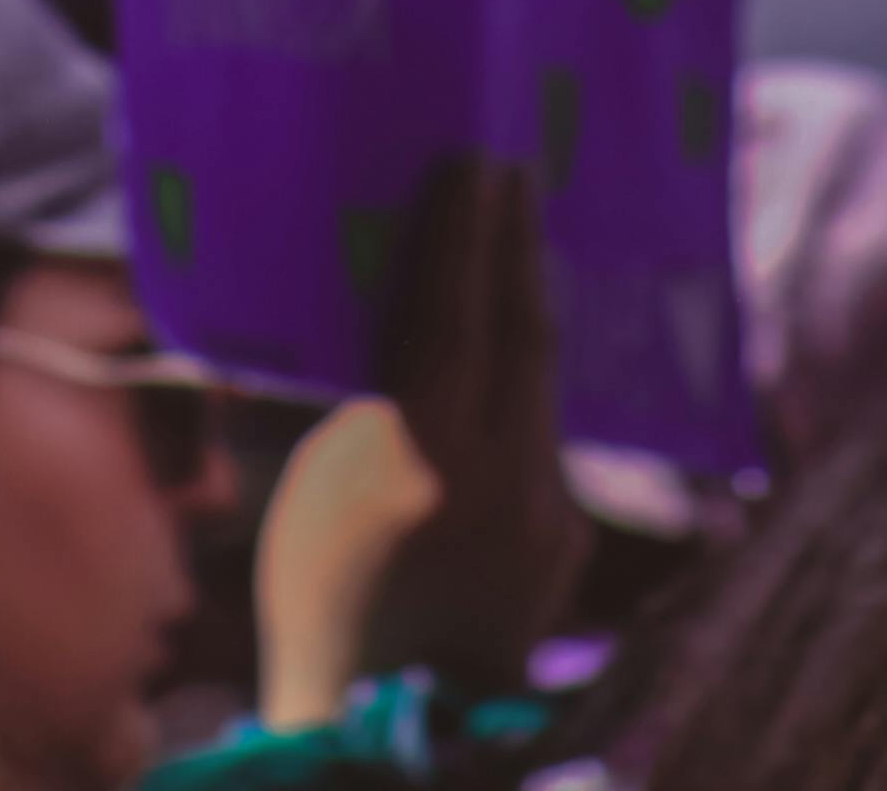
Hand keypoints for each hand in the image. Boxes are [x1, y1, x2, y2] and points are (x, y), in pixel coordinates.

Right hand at [252, 161, 584, 728]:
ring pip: (541, 381)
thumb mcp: (318, 481)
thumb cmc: (320, 593)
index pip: (460, 310)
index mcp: (430, 451)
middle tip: (512, 172)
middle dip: (515, 244)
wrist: (389, 725)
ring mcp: (548, 509)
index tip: (478, 163)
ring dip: (527, 308)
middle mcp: (506, 473)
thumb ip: (365, 399)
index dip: (468, 231)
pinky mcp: (568, 537)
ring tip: (514, 242)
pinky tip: (512, 356)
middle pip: (521, 330)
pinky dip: (527, 385)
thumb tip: (384, 311)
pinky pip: (546, 437)